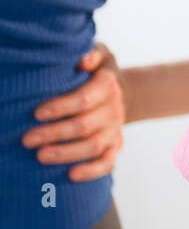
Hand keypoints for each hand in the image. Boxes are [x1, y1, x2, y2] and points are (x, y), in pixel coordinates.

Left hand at [22, 43, 129, 181]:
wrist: (121, 92)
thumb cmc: (96, 73)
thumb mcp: (100, 55)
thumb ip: (91, 54)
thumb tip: (82, 60)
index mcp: (108, 85)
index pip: (85, 98)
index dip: (61, 107)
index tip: (36, 113)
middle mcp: (114, 108)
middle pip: (84, 126)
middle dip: (54, 133)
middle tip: (26, 139)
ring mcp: (116, 129)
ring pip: (92, 146)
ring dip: (65, 153)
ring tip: (39, 156)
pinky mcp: (116, 147)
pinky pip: (106, 163)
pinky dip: (91, 171)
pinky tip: (70, 175)